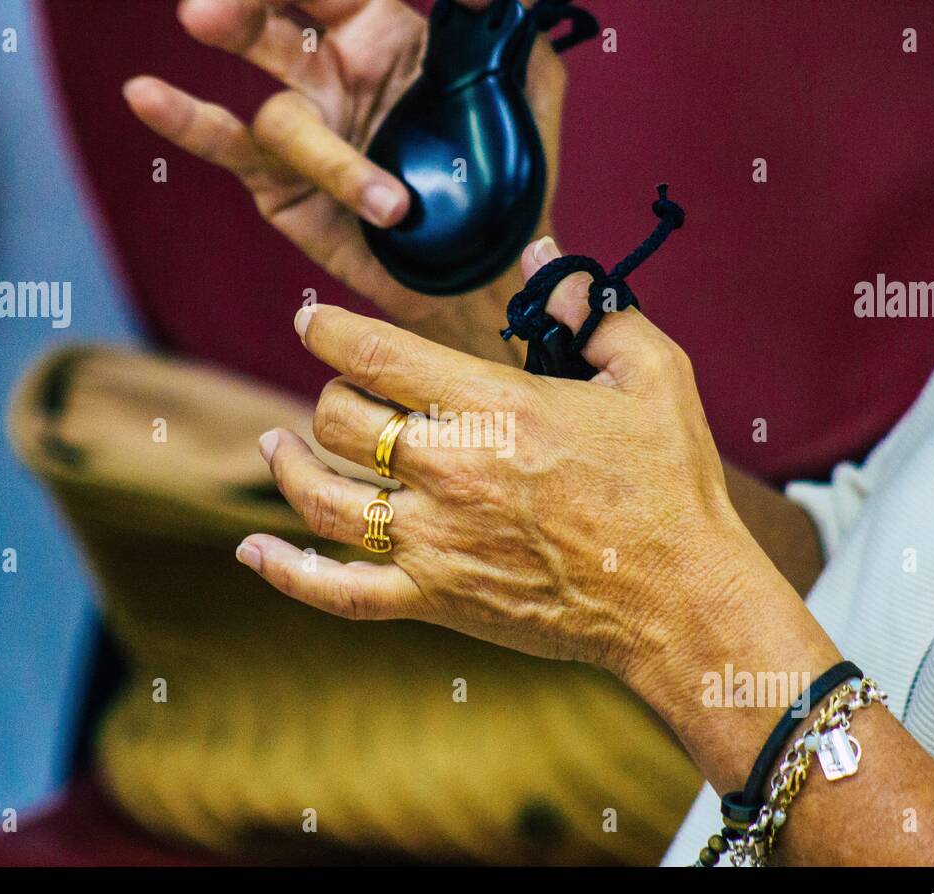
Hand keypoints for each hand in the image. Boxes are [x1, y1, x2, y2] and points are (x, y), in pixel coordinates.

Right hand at [122, 0, 566, 364]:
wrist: (487, 270)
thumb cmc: (510, 173)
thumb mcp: (527, 85)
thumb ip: (506, 28)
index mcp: (383, 30)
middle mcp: (331, 68)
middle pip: (273, 14)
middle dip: (248, 5)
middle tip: (217, 7)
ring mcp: (303, 124)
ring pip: (283, 110)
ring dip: (333, 160)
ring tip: (394, 208)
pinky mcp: (280, 183)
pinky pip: (230, 146)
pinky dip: (185, 121)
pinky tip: (145, 94)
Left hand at [234, 238, 759, 681]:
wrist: (679, 599)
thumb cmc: (671, 484)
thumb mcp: (653, 375)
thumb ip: (590, 308)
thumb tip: (540, 255)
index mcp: (495, 407)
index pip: (375, 352)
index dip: (328, 328)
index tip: (311, 319)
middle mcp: (450, 470)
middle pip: (339, 419)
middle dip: (329, 394)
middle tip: (340, 390)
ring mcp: (434, 540)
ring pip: (321, 497)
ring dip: (287, 465)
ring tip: (273, 446)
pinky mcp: (435, 599)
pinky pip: (339, 591)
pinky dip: (289, 572)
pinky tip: (254, 552)